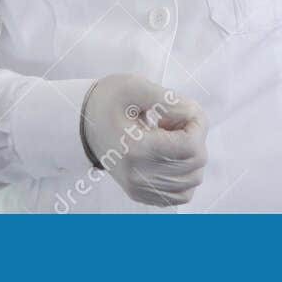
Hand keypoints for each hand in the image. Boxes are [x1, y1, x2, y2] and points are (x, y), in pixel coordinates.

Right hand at [82, 74, 206, 207]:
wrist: (83, 122)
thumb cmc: (109, 100)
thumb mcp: (134, 86)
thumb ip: (168, 98)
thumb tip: (192, 114)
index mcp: (136, 149)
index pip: (191, 146)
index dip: (197, 123)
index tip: (183, 109)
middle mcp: (138, 176)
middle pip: (195, 163)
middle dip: (195, 135)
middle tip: (173, 120)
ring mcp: (139, 189)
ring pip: (193, 180)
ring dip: (191, 154)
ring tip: (169, 136)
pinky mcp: (141, 194)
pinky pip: (181, 194)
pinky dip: (185, 174)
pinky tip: (169, 153)